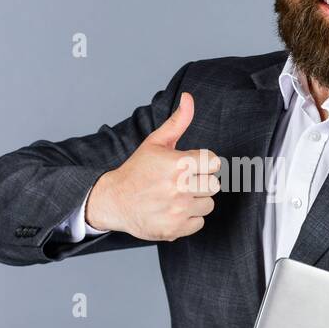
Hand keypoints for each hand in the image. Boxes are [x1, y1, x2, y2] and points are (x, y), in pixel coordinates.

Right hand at [84, 91, 221, 240]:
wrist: (113, 201)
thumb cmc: (137, 170)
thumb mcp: (155, 142)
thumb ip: (178, 121)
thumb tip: (189, 98)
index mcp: (178, 164)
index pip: (215, 162)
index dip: (203, 163)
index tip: (190, 166)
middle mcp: (180, 188)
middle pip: (214, 185)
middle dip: (200, 182)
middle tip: (181, 182)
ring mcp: (178, 210)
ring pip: (208, 205)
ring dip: (195, 201)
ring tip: (176, 197)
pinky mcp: (175, 229)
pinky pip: (199, 223)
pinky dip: (188, 219)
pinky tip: (173, 211)